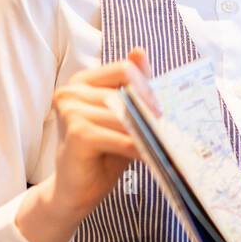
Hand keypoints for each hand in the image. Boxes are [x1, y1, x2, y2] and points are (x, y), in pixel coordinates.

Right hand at [18, 47, 159, 241]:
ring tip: (161, 144)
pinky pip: (121, 137)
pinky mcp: (77, 133)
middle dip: (150, 113)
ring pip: (125, 116)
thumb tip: (140, 51)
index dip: (148, 87)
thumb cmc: (103, 152)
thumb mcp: (122, 116)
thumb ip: (132, 87)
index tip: (163, 107)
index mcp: (82, 82)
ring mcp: (71, 111)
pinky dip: (138, 148)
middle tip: (169, 129)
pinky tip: (146, 156)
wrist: (77, 190)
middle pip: (126, 93)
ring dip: (146, 132)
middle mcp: (71, 91)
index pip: (124, 69)